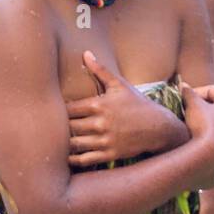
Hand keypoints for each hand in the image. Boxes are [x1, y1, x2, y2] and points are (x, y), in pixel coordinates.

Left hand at [66, 52, 187, 167]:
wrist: (159, 126)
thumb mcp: (120, 85)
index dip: (59, 112)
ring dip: (65, 144)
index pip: (67, 109)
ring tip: (59, 142)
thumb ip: (100, 70)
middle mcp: (100, 123)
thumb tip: (86, 53)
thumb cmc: (137, 104)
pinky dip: (73, 160)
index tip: (56, 113)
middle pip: (68, 127)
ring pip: (74, 144)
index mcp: (99, 105)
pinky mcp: (110, 154)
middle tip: (53, 129)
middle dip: (60, 128)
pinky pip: (85, 160)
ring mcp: (105, 140)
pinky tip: (68, 157)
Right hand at [181, 83, 213, 187]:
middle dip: (197, 105)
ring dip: (200, 118)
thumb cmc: (203, 125)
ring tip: (186, 121)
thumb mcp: (192, 105)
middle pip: (213, 104)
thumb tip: (182, 85)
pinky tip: (193, 135)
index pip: (211, 89)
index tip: (182, 98)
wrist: (210, 155)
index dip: (195, 91)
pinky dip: (204, 130)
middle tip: (183, 108)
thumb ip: (187, 93)